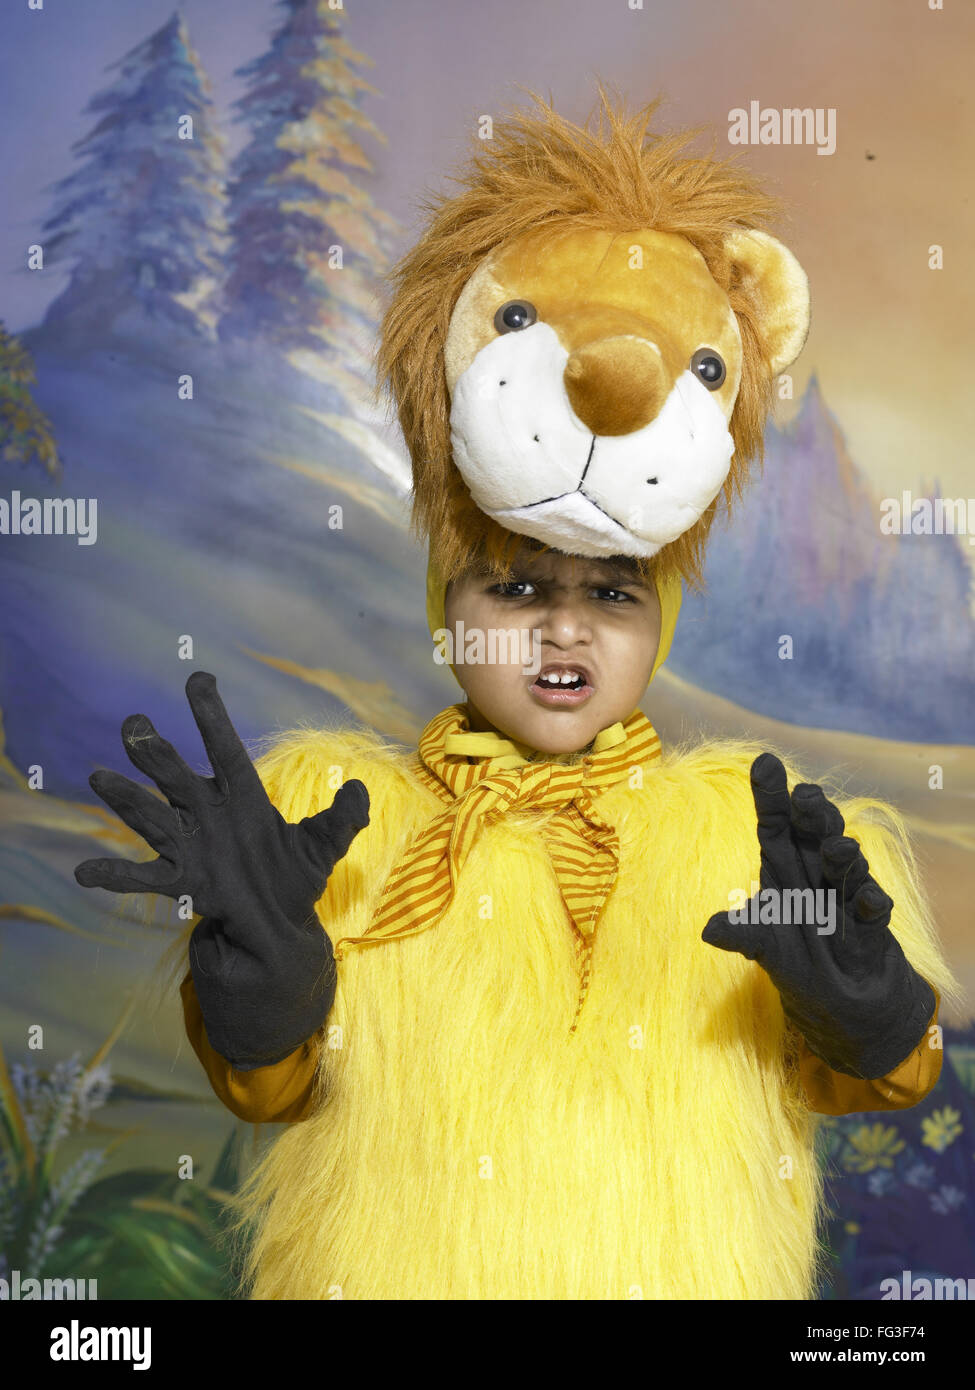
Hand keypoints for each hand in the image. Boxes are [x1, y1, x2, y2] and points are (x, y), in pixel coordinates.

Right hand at [75, 671, 369, 1066]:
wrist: (280, 923)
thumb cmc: (297, 874)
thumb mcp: (326, 844)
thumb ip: (344, 818)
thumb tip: (360, 790)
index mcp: (243, 795)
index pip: (226, 749)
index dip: (213, 716)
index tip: (199, 678)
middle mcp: (209, 813)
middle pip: (179, 778)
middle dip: (157, 754)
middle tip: (134, 724)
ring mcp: (192, 846)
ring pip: (155, 818)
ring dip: (129, 799)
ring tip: (99, 777)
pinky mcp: (182, 882)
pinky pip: (144, 877)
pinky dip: (114, 875)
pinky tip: (84, 874)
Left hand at [702, 752, 934, 1077]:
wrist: (840, 997)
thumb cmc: (796, 955)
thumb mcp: (763, 946)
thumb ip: (742, 933)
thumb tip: (710, 930)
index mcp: (783, 864)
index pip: (776, 822)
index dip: (772, 794)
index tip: (765, 762)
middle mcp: (814, 869)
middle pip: (814, 832)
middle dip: (813, 812)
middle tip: (806, 794)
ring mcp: (844, 892)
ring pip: (844, 863)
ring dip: (841, 854)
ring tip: (838, 848)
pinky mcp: (870, 924)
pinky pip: (872, 908)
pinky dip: (869, 902)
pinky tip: (868, 900)